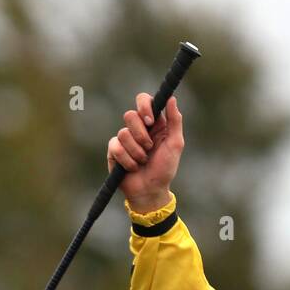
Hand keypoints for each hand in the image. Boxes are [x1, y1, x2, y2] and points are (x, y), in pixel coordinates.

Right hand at [107, 93, 184, 212]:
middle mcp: (138, 128)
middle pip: (130, 115)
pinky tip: (133, 168)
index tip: (150, 120)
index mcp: (153, 123)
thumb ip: (175, 121)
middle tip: (149, 149)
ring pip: (124, 133)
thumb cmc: (164, 169)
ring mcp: (124, 139)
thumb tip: (171, 98)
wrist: (150, 191)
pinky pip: (116, 147)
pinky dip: (127, 160)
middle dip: (141, 135)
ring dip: (137, 152)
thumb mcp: (175, 145)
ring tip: (143, 162)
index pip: (143, 100)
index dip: (144, 106)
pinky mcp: (114, 150)